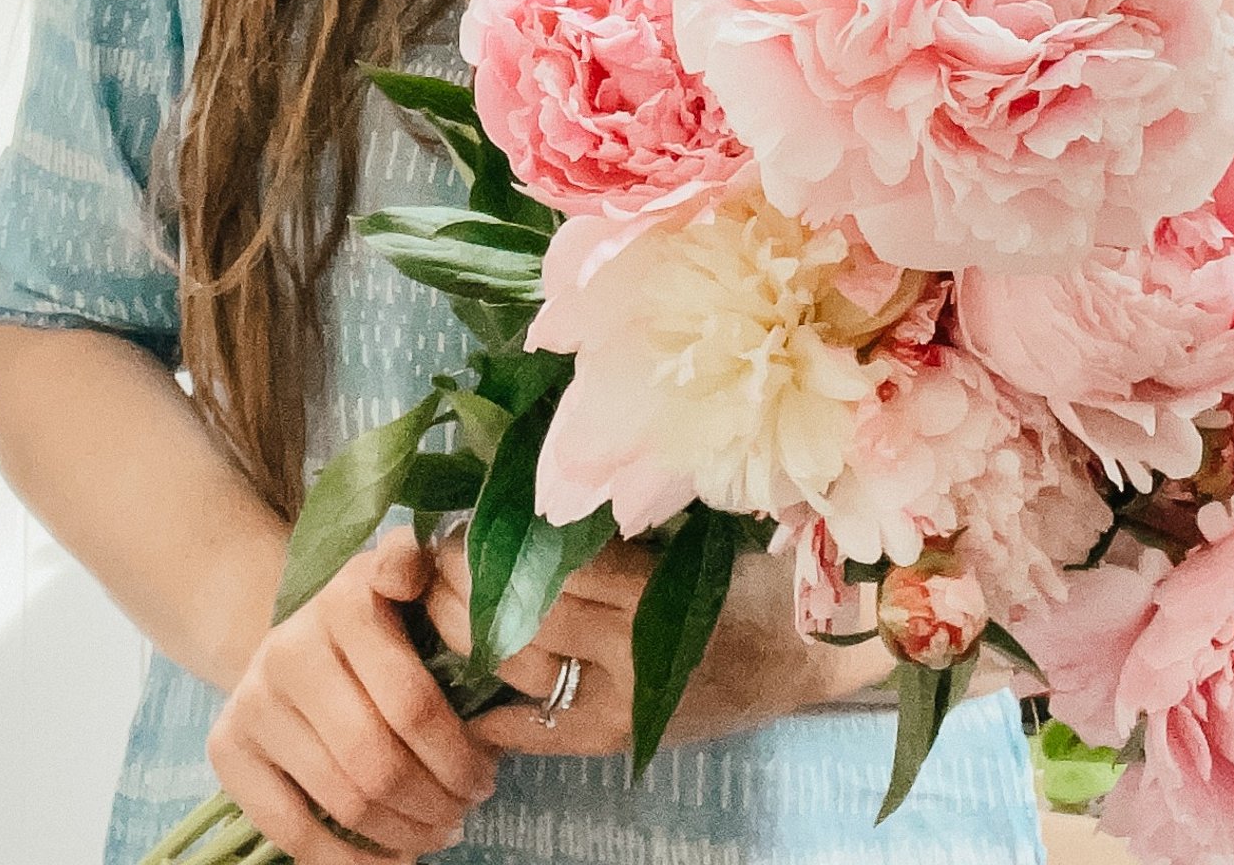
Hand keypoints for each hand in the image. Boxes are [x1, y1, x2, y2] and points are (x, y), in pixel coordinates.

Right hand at [206, 528, 498, 864]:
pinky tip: (393, 857)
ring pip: (344, 799)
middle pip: (378, 760)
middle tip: (466, 810)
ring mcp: (254, 697)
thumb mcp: (420, 594)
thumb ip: (457, 612)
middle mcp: (292, 643)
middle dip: (436, 801)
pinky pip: (293, 830)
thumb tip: (496, 686)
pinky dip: (350, 862)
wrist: (292, 636)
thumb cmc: (381, 625)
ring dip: (404, 832)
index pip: (413, 702)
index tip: (485, 775)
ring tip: (437, 829)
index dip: (459, 755)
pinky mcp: (227, 746)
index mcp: (349, 597)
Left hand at [424, 535, 890, 759]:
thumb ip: (616, 526)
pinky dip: (494, 717)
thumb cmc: (750, 575)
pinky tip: (460, 698)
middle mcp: (636, 649)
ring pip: (524, 669)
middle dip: (466, 587)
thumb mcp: (692, 534)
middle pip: (529, 615)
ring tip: (437, 607)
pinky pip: (540, 733)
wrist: (801, 654)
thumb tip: (525, 497)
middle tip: (432, 557)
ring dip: (468, 639)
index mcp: (656, 586)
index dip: (498, 543)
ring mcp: (625, 701)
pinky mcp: (619, 737)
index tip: (460, 517)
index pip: (557, 564)